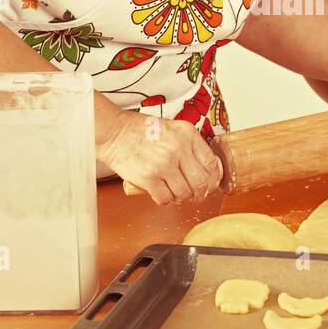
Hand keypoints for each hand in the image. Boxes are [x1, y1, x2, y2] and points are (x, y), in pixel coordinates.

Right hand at [97, 107, 222, 205]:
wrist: (114, 132)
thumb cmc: (141, 131)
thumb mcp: (172, 128)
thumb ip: (189, 144)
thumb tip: (206, 168)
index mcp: (187, 134)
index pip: (211, 163)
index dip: (213, 178)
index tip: (210, 183)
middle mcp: (179, 149)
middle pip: (201, 182)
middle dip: (200, 193)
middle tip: (194, 194)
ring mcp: (164, 164)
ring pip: (184, 193)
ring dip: (180, 197)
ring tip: (174, 192)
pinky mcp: (149, 178)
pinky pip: (165, 198)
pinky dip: (165, 200)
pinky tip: (161, 193)